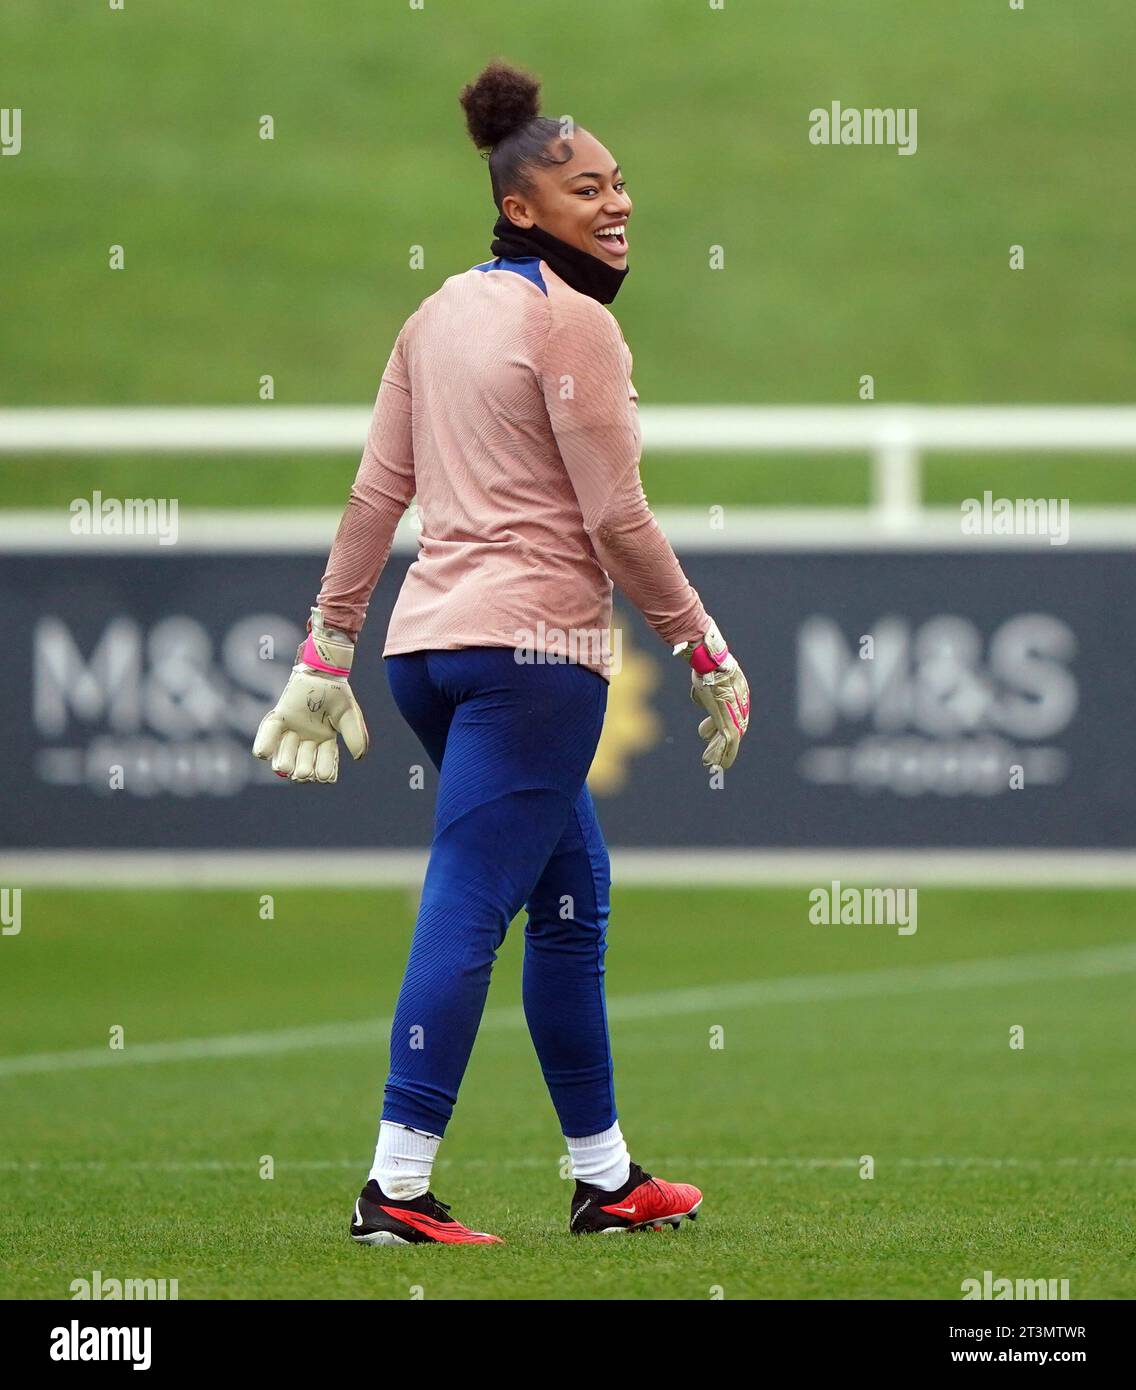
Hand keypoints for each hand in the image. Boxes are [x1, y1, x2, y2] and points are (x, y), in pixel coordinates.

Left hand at [252, 608, 368, 782]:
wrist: (322, 671)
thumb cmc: (336, 693)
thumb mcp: (349, 715)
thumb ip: (355, 735)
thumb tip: (358, 757)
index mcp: (325, 744)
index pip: (324, 768)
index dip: (324, 772)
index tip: (325, 774)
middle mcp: (307, 742)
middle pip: (302, 769)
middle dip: (304, 769)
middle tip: (305, 763)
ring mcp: (291, 733)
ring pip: (283, 761)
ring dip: (286, 758)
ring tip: (291, 750)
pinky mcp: (278, 720)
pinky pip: (266, 741)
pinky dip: (265, 747)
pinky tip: (265, 753)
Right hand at [674, 619, 749, 769]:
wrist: (711, 660)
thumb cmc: (706, 665)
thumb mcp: (708, 679)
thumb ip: (706, 691)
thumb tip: (700, 698)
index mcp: (737, 697)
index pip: (734, 719)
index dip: (724, 732)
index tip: (715, 739)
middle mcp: (739, 706)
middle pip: (734, 731)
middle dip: (724, 748)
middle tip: (716, 761)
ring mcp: (733, 712)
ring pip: (730, 739)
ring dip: (719, 753)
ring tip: (712, 766)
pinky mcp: (726, 718)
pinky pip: (725, 740)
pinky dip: (720, 753)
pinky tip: (713, 763)